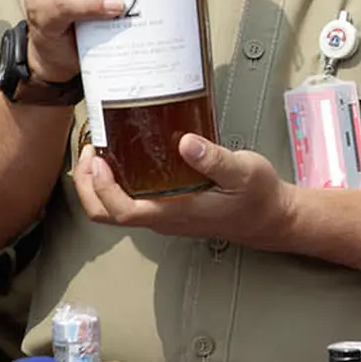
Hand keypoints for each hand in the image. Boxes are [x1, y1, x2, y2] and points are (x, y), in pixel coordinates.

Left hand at [72, 136, 289, 240]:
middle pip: (107, 215)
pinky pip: (131, 202)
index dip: (102, 188)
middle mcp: (164, 219)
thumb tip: (186, 142)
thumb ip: (214, 159)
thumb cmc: (259, 198)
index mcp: (176, 212)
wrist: (272, 218)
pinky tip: (124, 158)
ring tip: (100, 151)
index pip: (122, 211)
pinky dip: (116, 182)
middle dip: (88, 186)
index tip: (97, 159)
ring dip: (98, 184)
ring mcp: (165, 216)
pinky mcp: (169, 209)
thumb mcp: (243, 172)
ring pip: (116, 209)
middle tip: (89, 151)